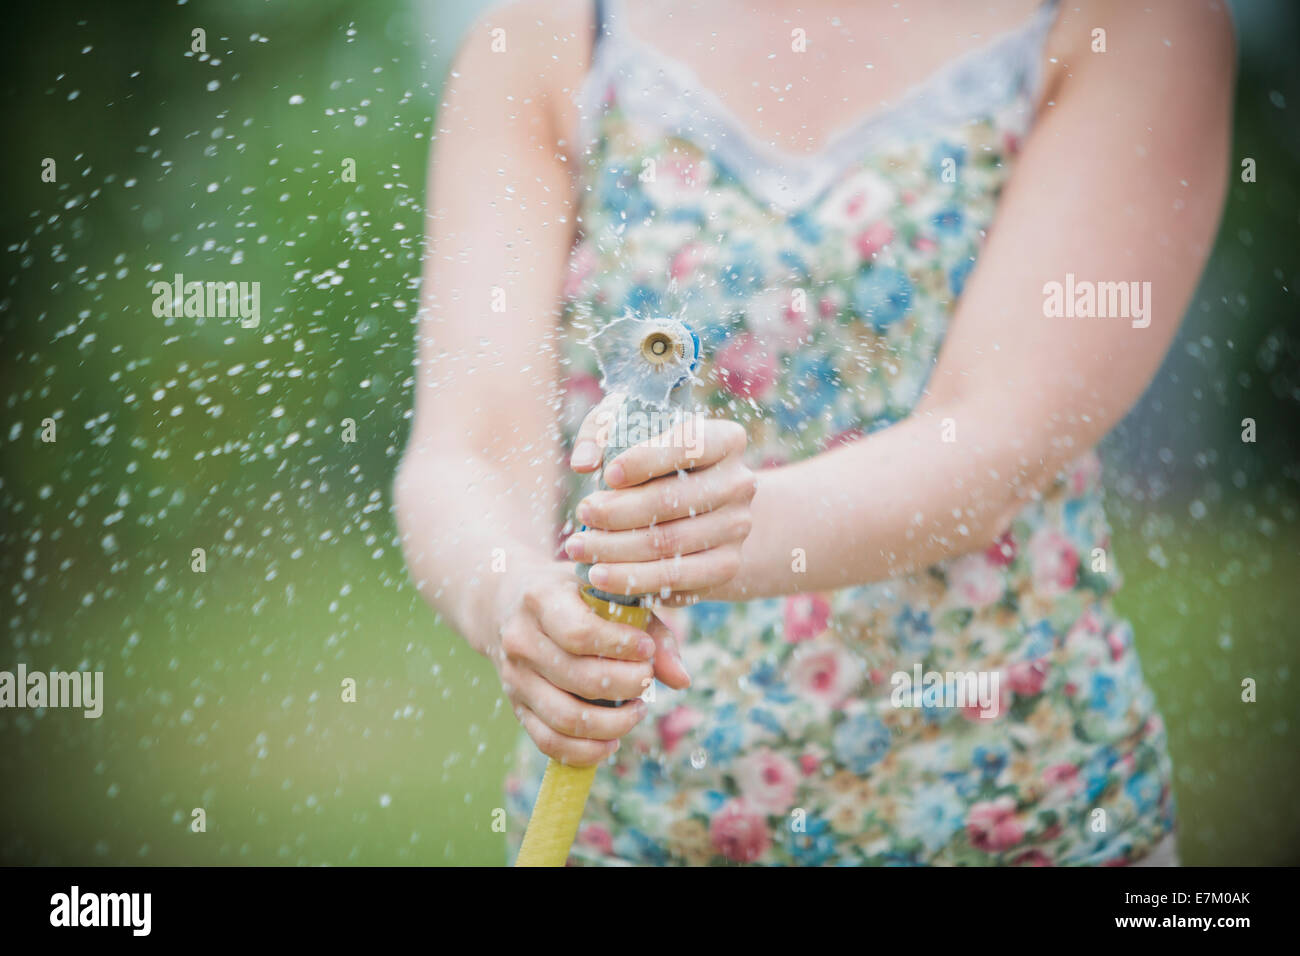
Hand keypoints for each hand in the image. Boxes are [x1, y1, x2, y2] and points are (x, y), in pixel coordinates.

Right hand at [492, 560, 689, 765]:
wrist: (508, 602)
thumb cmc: (574, 596)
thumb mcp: (608, 595)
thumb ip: (651, 630)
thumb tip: (682, 679)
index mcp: (541, 600)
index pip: (580, 634)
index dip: (620, 647)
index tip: (646, 650)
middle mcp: (520, 640)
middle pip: (580, 679)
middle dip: (627, 684)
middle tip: (646, 678)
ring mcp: (514, 678)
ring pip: (566, 718)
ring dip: (614, 723)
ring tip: (637, 709)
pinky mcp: (517, 708)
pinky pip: (550, 743)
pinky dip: (587, 752)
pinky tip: (613, 742)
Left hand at [564, 408, 755, 604]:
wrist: (703, 510)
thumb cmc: (656, 461)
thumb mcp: (631, 428)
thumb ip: (601, 433)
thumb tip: (584, 463)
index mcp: (726, 439)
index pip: (689, 444)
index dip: (645, 460)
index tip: (607, 475)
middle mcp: (739, 483)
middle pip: (671, 499)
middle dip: (617, 510)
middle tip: (582, 513)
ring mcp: (736, 527)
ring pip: (668, 543)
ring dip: (614, 549)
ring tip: (578, 549)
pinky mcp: (726, 566)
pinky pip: (675, 579)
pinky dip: (632, 579)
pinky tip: (599, 576)